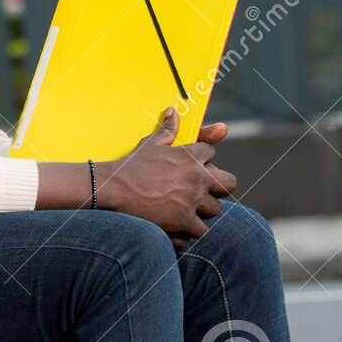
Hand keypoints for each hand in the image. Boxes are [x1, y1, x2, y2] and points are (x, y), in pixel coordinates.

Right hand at [95, 107, 237, 240]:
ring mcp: (192, 202)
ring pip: (215, 209)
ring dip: (203, 210)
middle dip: (218, 187)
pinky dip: (190, 229)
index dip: (202, 159)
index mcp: (191, 156)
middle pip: (229, 184)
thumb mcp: (150, 144)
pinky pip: (201, 230)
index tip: (190, 166)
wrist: (113, 190)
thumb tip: (173, 111)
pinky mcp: (183, 222)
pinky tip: (178, 225)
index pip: (211, 153)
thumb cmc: (131, 166)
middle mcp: (197, 179)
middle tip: (202, 191)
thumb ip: (167, 129)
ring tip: (186, 208)